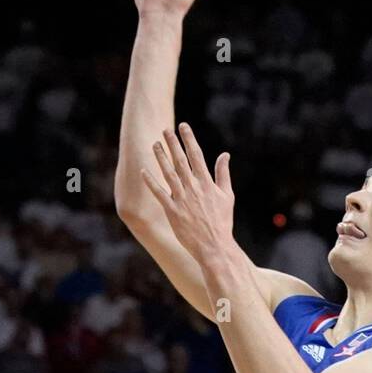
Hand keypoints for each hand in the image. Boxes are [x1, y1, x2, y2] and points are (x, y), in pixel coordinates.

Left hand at [141, 124, 234, 265]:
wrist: (214, 246)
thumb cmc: (222, 221)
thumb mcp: (227, 196)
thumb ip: (223, 174)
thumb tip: (225, 155)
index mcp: (207, 183)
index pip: (196, 156)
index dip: (189, 139)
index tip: (183, 126)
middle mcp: (193, 188)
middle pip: (180, 161)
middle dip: (172, 143)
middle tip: (165, 129)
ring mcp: (181, 199)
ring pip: (168, 173)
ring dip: (160, 157)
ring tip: (155, 144)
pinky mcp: (172, 211)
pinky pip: (158, 193)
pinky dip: (151, 181)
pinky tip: (144, 170)